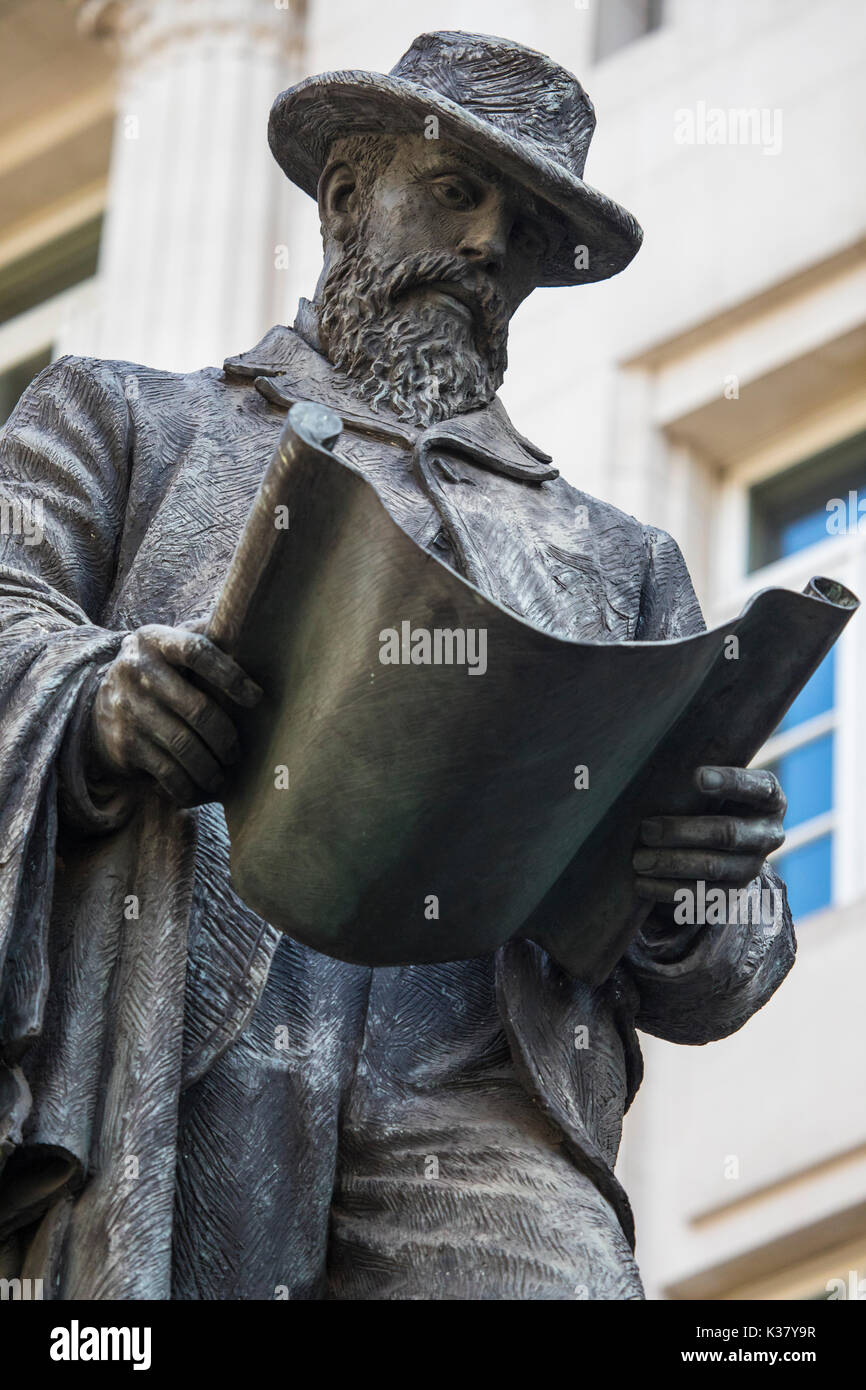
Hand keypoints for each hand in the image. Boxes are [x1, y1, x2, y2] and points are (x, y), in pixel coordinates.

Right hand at [89, 622, 261, 807]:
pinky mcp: (123, 743)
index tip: (256, 698)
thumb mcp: (171, 646)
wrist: (98, 704)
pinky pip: (165, 771)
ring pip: (184, 745)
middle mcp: (136, 670)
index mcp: (155, 641)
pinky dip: (188, 786)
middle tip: (237, 752)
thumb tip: (255, 632)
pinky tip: (200, 789)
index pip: (197, 651)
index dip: (230, 675)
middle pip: (197, 708)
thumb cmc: (158, 672)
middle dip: (225, 736)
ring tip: (223, 776)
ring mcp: (127, 708)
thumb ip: (205, 637)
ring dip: (211, 767)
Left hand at [633, 765, 785, 905]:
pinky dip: (670, 891)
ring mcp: (754, 866)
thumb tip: (657, 771)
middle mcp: (769, 834)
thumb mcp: (715, 783)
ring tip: (639, 860)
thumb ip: (701, 777)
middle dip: (681, 831)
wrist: (721, 843)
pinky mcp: (735, 893)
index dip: (730, 782)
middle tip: (645, 830)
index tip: (697, 776)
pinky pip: (704, 897)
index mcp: (770, 798)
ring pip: (713, 868)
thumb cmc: (709, 799)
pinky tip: (643, 885)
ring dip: (672, 864)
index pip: (758, 787)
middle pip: (727, 833)